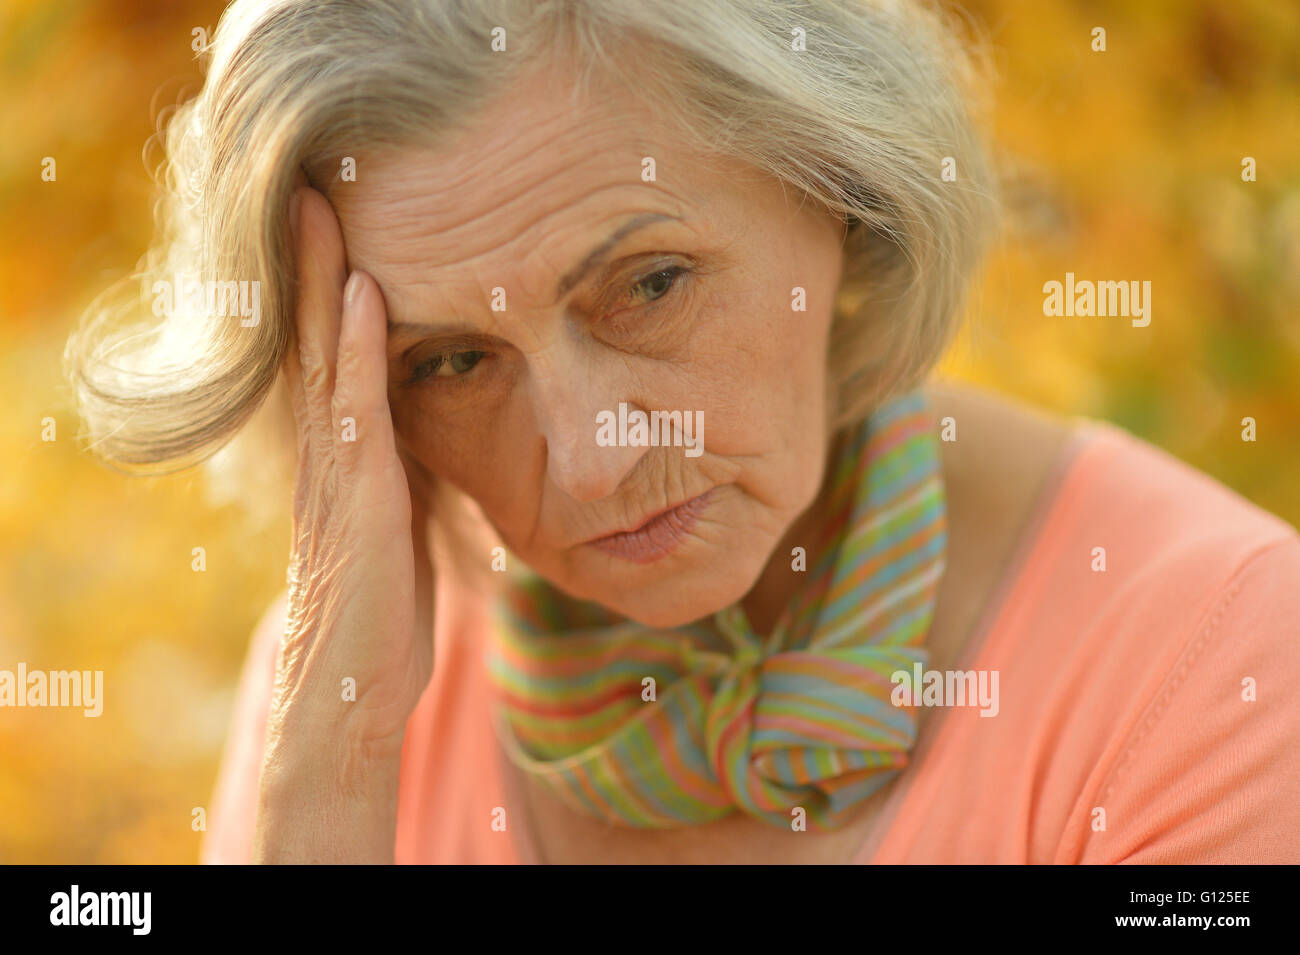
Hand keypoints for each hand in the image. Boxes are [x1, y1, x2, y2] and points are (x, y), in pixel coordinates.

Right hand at [253, 179, 434, 861]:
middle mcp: (330, 452)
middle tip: (313, 180)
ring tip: (322, 203)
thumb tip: (456, 431)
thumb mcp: (407, 522)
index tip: (342, 219)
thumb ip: (415, 471)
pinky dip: (358, 349)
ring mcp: (338, 473)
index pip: (336, 354)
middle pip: (317, 337)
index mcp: (347, 455)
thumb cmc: (387, 609)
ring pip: (324, 357)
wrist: (354, 689)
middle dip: (314, 260)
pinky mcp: (358, 501)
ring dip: (323, 278)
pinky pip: (356, 411)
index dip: (332, 286)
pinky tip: (366, 294)